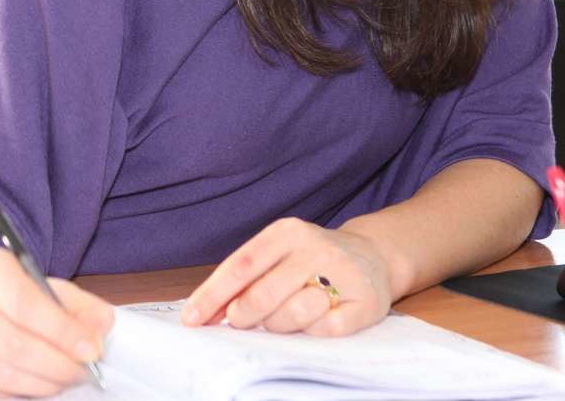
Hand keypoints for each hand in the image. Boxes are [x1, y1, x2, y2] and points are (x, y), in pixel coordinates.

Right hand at [0, 245, 114, 396]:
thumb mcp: (33, 280)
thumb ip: (72, 302)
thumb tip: (103, 325)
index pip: (25, 304)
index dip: (62, 331)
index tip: (90, 349)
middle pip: (13, 343)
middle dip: (56, 364)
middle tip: (81, 371)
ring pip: (0, 372)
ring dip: (41, 383)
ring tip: (63, 380)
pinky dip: (17, 393)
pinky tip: (35, 385)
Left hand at [180, 217, 393, 336]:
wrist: (374, 255)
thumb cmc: (312, 260)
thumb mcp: (278, 254)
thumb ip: (245, 278)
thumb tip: (204, 311)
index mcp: (286, 232)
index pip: (241, 266)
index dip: (212, 295)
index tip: (191, 319)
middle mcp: (315, 247)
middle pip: (263, 293)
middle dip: (244, 315)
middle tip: (241, 321)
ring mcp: (343, 272)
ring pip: (293, 313)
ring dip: (279, 325)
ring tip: (284, 317)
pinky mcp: (365, 301)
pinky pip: (324, 330)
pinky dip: (312, 332)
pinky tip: (315, 320)